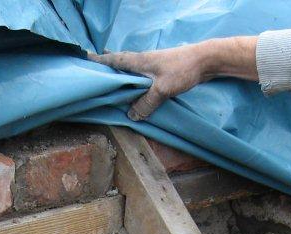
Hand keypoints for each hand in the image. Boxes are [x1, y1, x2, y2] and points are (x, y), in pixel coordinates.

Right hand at [89, 37, 257, 120]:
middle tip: (94, 68)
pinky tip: (135, 86)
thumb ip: (146, 103)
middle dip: (108, 65)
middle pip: (120, 63)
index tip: (85, 60)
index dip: (100, 61)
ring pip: (131, 69)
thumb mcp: (162, 89)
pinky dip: (134, 79)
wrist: (206, 60)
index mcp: (139, 61)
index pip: (114, 60)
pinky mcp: (162, 71)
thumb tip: (132, 116)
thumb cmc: (182, 70)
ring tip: (111, 78)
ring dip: (121, 73)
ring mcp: (153, 65)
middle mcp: (143, 61)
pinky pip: (142, 75)